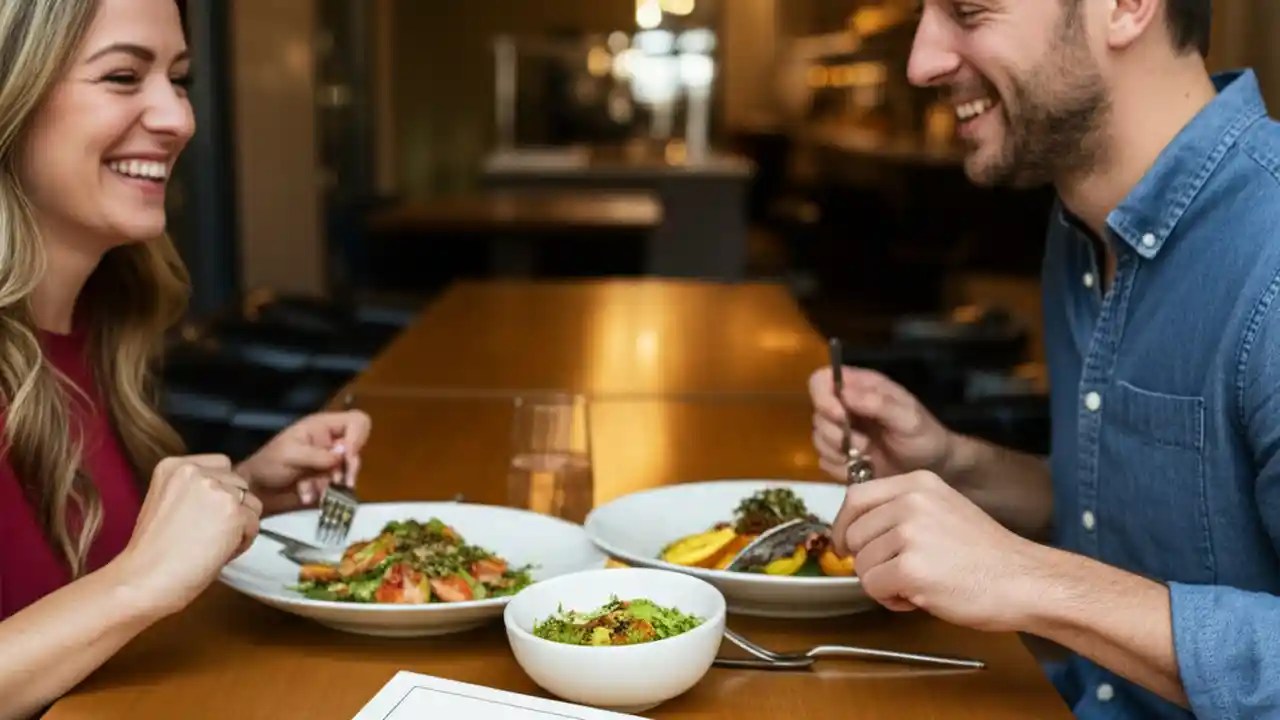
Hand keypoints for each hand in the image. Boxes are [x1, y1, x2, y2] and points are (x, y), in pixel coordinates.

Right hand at [117, 454, 262, 614]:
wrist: (143, 580)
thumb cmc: (153, 554)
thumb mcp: (168, 504)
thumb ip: (195, 492)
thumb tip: (232, 495)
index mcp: (174, 466)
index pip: (222, 466)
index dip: (220, 493)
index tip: (204, 517)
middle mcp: (195, 470)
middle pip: (240, 483)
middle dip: (232, 509)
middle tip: (208, 535)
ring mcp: (215, 488)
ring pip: (252, 504)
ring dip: (240, 526)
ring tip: (212, 546)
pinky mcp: (232, 511)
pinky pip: (254, 525)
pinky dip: (242, 543)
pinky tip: (216, 554)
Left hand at [235, 410, 370, 513]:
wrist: (255, 489)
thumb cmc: (268, 464)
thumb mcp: (291, 455)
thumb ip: (318, 455)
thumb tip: (344, 455)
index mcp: (322, 427)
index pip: (356, 421)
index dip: (358, 436)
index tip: (348, 456)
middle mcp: (330, 442)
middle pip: (356, 449)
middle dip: (349, 468)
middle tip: (342, 483)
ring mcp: (329, 462)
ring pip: (348, 471)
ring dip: (332, 483)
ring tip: (315, 491)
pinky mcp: (327, 480)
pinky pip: (337, 487)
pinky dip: (324, 493)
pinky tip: (307, 495)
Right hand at [808, 366, 953, 481]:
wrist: (933, 468)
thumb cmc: (924, 435)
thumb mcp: (908, 417)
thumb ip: (878, 403)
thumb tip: (844, 393)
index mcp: (860, 387)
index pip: (821, 380)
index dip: (823, 397)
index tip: (839, 416)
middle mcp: (845, 406)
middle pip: (816, 413)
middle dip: (835, 433)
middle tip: (864, 445)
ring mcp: (841, 432)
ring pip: (818, 439)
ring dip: (839, 452)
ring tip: (866, 457)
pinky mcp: (839, 457)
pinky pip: (825, 461)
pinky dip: (840, 468)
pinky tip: (861, 468)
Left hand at [831, 470, 1045, 632]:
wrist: (1024, 581)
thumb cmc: (985, 555)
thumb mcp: (942, 511)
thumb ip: (901, 513)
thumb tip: (854, 532)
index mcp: (917, 483)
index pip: (855, 498)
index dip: (844, 526)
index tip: (846, 544)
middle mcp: (910, 501)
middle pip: (854, 535)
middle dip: (869, 561)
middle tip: (903, 573)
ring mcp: (909, 533)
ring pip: (861, 565)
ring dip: (882, 583)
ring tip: (920, 585)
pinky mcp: (910, 568)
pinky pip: (873, 588)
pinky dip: (891, 600)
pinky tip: (920, 598)